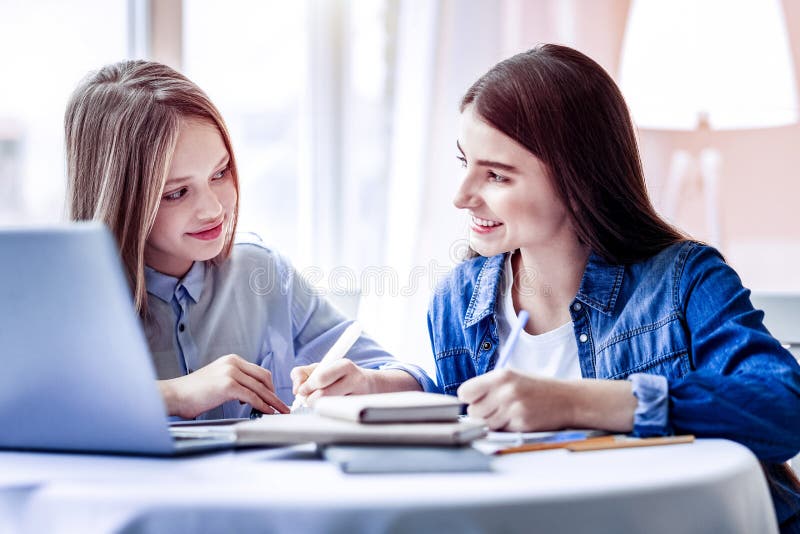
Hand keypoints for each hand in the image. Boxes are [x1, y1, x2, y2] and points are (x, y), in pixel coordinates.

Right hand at [158, 354, 289, 418]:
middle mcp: (233, 363)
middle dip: (274, 393)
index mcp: (231, 360)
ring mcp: (231, 373)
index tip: (274, 397)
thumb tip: (247, 396)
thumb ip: (233, 382)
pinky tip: (267, 412)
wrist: (173, 395)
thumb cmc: (191, 392)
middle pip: (264, 377)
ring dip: (272, 401)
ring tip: (279, 411)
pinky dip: (262, 406)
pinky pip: (252, 397)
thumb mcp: (216, 380)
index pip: (259, 371)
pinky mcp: (228, 385)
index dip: (269, 386)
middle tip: (280, 405)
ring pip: (260, 388)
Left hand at [290, 359, 376, 404]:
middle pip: (323, 396)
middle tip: (309, 398)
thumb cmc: (339, 375)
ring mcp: (359, 396)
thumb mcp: (320, 367)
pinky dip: (329, 412)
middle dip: (310, 399)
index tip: (303, 390)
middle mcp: (354, 379)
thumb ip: (302, 373)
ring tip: (320, 402)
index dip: (307, 387)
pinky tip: (332, 406)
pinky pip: (337, 415)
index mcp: (344, 365)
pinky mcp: (359, 409)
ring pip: (329, 407)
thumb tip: (297, 389)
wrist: (368, 384)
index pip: (320, 378)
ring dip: (319, 407)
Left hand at [457, 369, 572, 430]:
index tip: (476, 399)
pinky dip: (506, 428)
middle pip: (473, 411)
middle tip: (495, 408)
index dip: (468, 398)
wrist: (567, 399)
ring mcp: (513, 408)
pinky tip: (518, 419)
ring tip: (508, 413)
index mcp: (501, 376)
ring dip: (493, 422)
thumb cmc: (536, 389)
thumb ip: (489, 386)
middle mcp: (505, 391)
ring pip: (485, 424)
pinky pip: (501, 431)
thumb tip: (463, 401)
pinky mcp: (521, 424)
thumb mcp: (512, 378)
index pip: (465, 392)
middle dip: (481, 413)